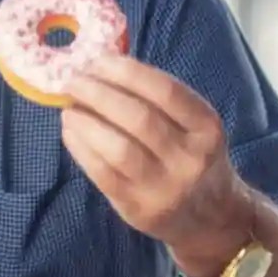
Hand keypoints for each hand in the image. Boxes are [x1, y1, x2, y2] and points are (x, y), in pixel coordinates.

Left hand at [63, 55, 254, 276]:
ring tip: (69, 107)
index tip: (97, 60)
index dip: (127, 71)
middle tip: (74, 81)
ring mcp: (164, 187)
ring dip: (86, 121)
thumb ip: (154, 97)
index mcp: (207, 127)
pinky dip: (81, 148)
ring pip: (119, 148)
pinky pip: (103, 174)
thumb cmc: (188, 154)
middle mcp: (190, 158)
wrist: (208, 216)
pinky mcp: (138, 208)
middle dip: (99, 93)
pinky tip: (70, 131)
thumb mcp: (191, 124)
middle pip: (139, 118)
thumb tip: (98, 67)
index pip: (166, 91)